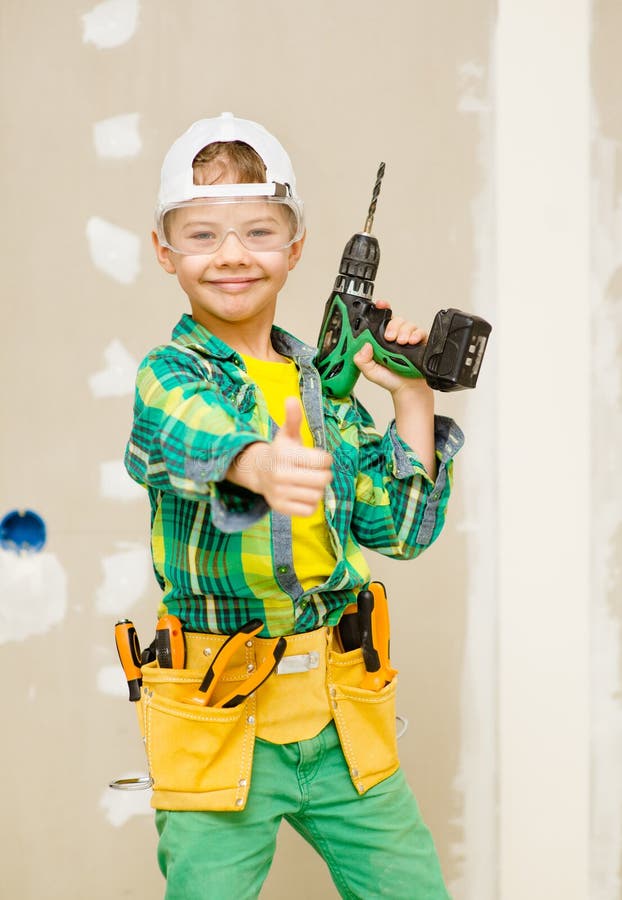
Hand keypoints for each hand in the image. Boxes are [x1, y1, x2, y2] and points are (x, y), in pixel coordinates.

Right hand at [234, 398, 332, 515]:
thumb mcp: (287, 434)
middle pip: (323, 480)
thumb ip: (293, 418)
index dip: (326, 459)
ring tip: (310, 482)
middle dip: (324, 475)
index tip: (320, 458)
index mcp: (285, 455)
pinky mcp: (281, 508)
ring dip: (318, 489)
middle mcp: (280, 475)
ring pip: (317, 496)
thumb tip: (291, 399)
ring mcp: (279, 493)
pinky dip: (311, 503)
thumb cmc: (281, 451)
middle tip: (317, 471)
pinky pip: (309, 510)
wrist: (259, 472)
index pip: (323, 461)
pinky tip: (303, 494)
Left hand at [353, 299, 430, 395]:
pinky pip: (420, 331)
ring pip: (408, 324)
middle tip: (389, 337)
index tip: (380, 304)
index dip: (381, 309)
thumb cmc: (389, 379)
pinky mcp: (420, 342)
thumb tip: (364, 345)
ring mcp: (408, 338)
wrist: (407, 389)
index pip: (381, 320)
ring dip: (404, 331)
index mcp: (381, 339)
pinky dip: (416, 335)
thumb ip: (362, 361)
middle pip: (395, 319)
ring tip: (401, 343)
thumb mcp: (370, 371)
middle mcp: (395, 336)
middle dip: (392, 326)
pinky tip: (412, 342)